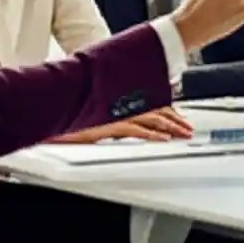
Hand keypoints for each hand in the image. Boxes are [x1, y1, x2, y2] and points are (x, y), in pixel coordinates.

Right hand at [49, 107, 193, 142]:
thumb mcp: (95, 116)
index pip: (151, 105)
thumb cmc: (71, 118)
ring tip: (183, 134)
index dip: (168, 112)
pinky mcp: (110, 125)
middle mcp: (122, 106)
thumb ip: (111, 118)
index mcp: (121, 102)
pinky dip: (152, 134)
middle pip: (156, 111)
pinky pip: (137, 130)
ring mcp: (118, 115)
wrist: (55, 114)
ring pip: (151, 119)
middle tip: (188, 129)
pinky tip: (163, 139)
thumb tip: (120, 125)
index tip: (180, 119)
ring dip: (170, 127)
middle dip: (175, 120)